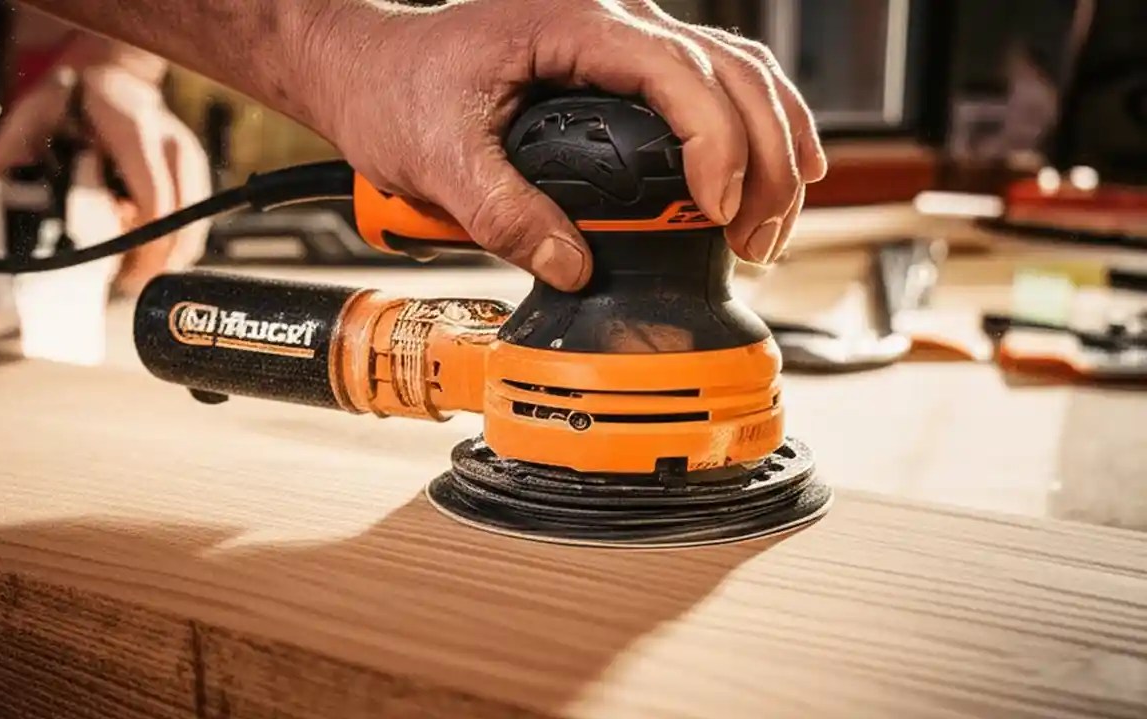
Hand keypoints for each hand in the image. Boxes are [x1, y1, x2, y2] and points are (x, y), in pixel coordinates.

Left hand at [0, 62, 210, 296]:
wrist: (113, 77)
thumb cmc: (73, 98)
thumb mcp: (37, 113)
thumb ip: (16, 147)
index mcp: (134, 130)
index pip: (155, 200)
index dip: (143, 242)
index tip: (120, 268)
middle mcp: (171, 142)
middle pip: (183, 219)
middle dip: (158, 259)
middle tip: (127, 281)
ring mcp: (189, 157)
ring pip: (195, 225)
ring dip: (169, 256)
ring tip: (135, 271)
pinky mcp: (196, 172)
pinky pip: (196, 221)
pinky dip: (176, 245)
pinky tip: (149, 252)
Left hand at [297, 0, 826, 290]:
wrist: (368, 63)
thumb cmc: (396, 88)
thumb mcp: (438, 157)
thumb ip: (504, 214)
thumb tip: (572, 267)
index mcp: (574, 22)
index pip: (678, 73)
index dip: (717, 144)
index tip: (718, 211)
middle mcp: (613, 18)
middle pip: (732, 71)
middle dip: (766, 157)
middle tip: (761, 236)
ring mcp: (624, 37)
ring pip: (737, 73)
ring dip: (774, 142)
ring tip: (777, 217)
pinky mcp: (623, 66)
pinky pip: (712, 84)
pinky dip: (751, 129)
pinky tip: (768, 173)